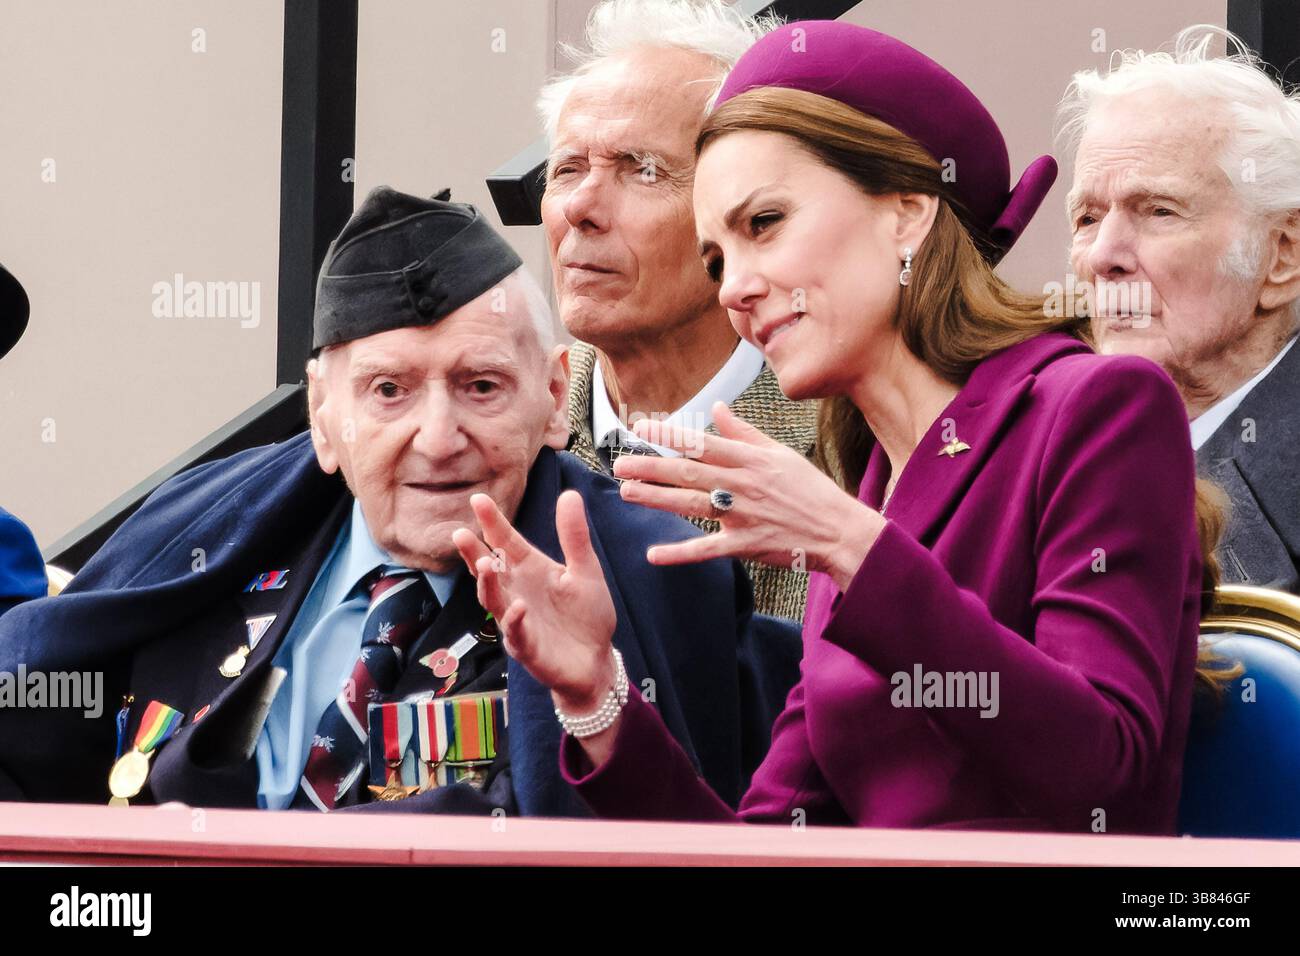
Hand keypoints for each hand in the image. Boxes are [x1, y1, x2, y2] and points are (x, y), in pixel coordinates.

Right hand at [452, 491, 616, 712]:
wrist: (595, 661)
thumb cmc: (587, 615)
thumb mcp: (586, 570)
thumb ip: (574, 536)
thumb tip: (569, 494)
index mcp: (530, 570)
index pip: (506, 542)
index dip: (492, 522)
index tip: (478, 499)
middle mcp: (517, 592)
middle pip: (489, 570)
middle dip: (473, 553)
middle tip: (460, 534)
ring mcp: (518, 620)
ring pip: (494, 601)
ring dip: (488, 584)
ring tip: (485, 564)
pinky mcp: (526, 648)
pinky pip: (516, 634)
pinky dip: (514, 621)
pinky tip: (518, 607)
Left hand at [615, 402, 885, 590]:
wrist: (839, 530)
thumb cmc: (809, 490)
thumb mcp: (780, 454)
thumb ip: (744, 432)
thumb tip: (717, 408)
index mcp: (751, 460)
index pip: (703, 443)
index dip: (671, 435)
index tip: (640, 428)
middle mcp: (745, 485)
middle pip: (691, 473)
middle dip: (652, 467)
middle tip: (620, 463)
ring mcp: (745, 516)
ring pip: (693, 505)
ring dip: (658, 499)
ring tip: (627, 492)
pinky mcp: (747, 545)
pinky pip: (708, 550)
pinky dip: (680, 553)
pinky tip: (653, 554)